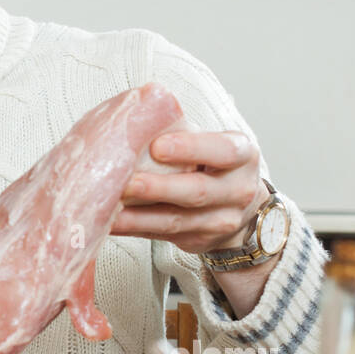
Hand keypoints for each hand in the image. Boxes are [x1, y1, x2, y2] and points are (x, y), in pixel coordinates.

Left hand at [110, 130, 265, 255]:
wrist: (240, 206)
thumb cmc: (214, 164)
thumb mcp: (210, 142)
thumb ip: (182, 131)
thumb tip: (136, 113)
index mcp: (242, 155)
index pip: (221, 150)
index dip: (190, 148)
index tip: (157, 146)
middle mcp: (238, 190)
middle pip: (197, 191)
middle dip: (159, 188)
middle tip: (128, 182)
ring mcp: (221, 220)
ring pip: (177, 220)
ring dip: (140, 216)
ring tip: (112, 208)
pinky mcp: (200, 240)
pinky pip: (163, 235)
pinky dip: (136, 229)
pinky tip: (114, 223)